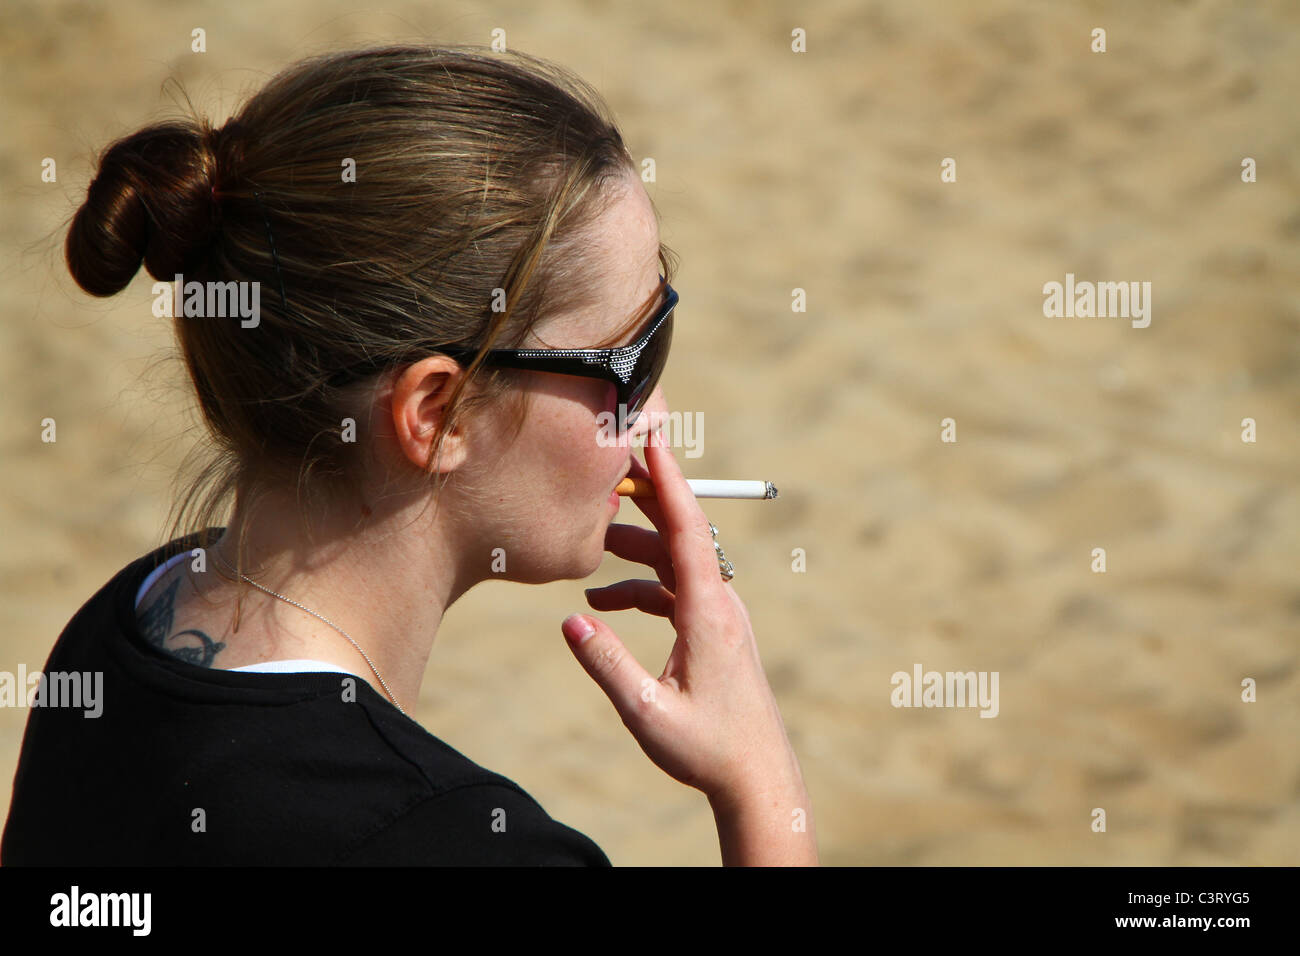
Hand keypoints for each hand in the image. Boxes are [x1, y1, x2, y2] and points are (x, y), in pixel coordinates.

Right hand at [561, 427, 806, 804]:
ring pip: (674, 563)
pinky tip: (602, 602)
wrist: (756, 777)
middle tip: (608, 469)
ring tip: (589, 545)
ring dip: (633, 550)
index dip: (669, 481)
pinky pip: (674, 591)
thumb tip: (570, 619)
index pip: (688, 530)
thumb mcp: (646, 711)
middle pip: (680, 534)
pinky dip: (639, 587)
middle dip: (644, 499)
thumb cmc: (707, 749)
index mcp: (709, 613)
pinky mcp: (714, 631)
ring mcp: (719, 616)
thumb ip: (606, 663)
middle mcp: (720, 604)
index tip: (654, 438)